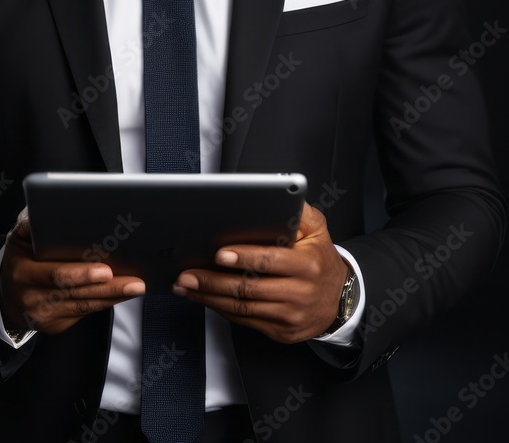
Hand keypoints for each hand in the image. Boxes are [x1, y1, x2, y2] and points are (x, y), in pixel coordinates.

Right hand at [0, 207, 144, 334]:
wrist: (5, 295)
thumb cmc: (19, 258)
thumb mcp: (19, 237)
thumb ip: (32, 222)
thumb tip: (50, 206)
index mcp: (23, 273)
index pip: (56, 275)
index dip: (82, 274)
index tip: (105, 270)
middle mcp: (33, 299)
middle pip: (77, 294)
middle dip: (109, 287)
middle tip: (135, 282)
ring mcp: (45, 316)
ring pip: (85, 305)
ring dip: (114, 296)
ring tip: (137, 286)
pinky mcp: (56, 325)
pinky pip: (85, 313)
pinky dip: (106, 302)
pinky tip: (122, 293)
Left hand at [173, 202, 346, 342]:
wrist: (340, 300)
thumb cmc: (319, 258)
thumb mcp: (317, 230)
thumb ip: (299, 211)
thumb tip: (278, 194)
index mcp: (307, 264)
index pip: (269, 261)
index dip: (243, 257)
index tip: (218, 253)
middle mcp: (299, 292)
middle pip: (249, 288)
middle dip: (214, 280)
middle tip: (188, 273)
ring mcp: (289, 316)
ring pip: (243, 308)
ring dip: (210, 297)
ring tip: (186, 285)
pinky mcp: (280, 332)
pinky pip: (245, 320)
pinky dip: (221, 309)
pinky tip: (204, 298)